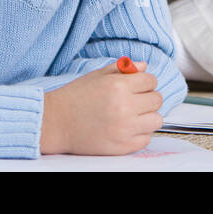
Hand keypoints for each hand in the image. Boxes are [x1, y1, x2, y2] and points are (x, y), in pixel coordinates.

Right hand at [40, 60, 162, 154]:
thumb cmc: (74, 97)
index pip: (151, 80)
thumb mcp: (97, 76)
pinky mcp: (123, 147)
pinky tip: (126, 128)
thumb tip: (144, 67)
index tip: (138, 86)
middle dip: (148, 97)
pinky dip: (139, 133)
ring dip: (148, 116)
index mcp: (118, 86)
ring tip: (133, 115)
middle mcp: (124, 107)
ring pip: (156, 120)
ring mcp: (125, 129)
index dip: (145, 82)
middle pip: (157, 100)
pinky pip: (146, 138)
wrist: (55, 123)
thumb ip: (122, 69)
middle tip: (134, 100)